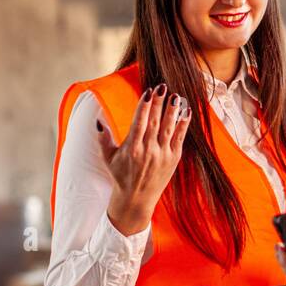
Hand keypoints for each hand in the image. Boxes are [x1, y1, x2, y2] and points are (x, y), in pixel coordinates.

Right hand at [99, 84, 190, 235]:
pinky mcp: (173, 158)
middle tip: (162, 86)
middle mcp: (148, 151)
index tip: (148, 91)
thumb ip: (104, 138)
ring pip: (169, 128)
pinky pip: (180, 138)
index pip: (139, 122)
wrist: (137, 199)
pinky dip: (183, 124)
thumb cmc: (121, 175)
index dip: (144, 106)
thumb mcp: (109, 158)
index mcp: (132, 148)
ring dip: (173, 111)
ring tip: (176, 96)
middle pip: (155, 122)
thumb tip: (98, 121)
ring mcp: (162, 154)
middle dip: (159, 103)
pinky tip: (187, 112)